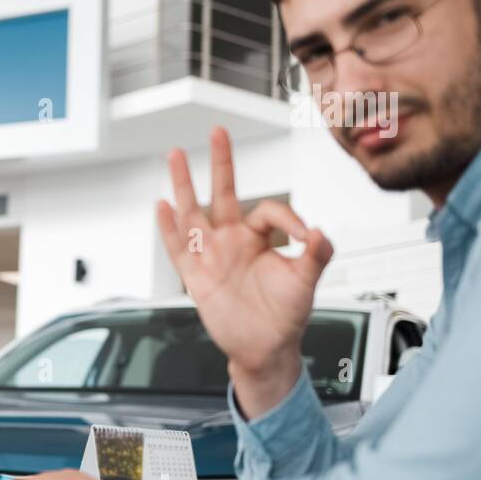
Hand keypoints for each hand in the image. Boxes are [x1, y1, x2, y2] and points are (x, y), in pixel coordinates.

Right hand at [156, 127, 333, 413]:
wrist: (265, 347)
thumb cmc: (286, 314)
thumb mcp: (307, 282)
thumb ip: (317, 255)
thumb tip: (319, 232)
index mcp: (260, 238)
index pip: (269, 210)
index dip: (287, 218)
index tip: (304, 237)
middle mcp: (233, 240)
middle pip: (224, 192)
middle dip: (222, 162)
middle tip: (218, 132)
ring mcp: (212, 255)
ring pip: (194, 212)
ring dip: (185, 184)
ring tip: (176, 155)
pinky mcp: (195, 275)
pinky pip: (178, 248)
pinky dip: (168, 228)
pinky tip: (161, 207)